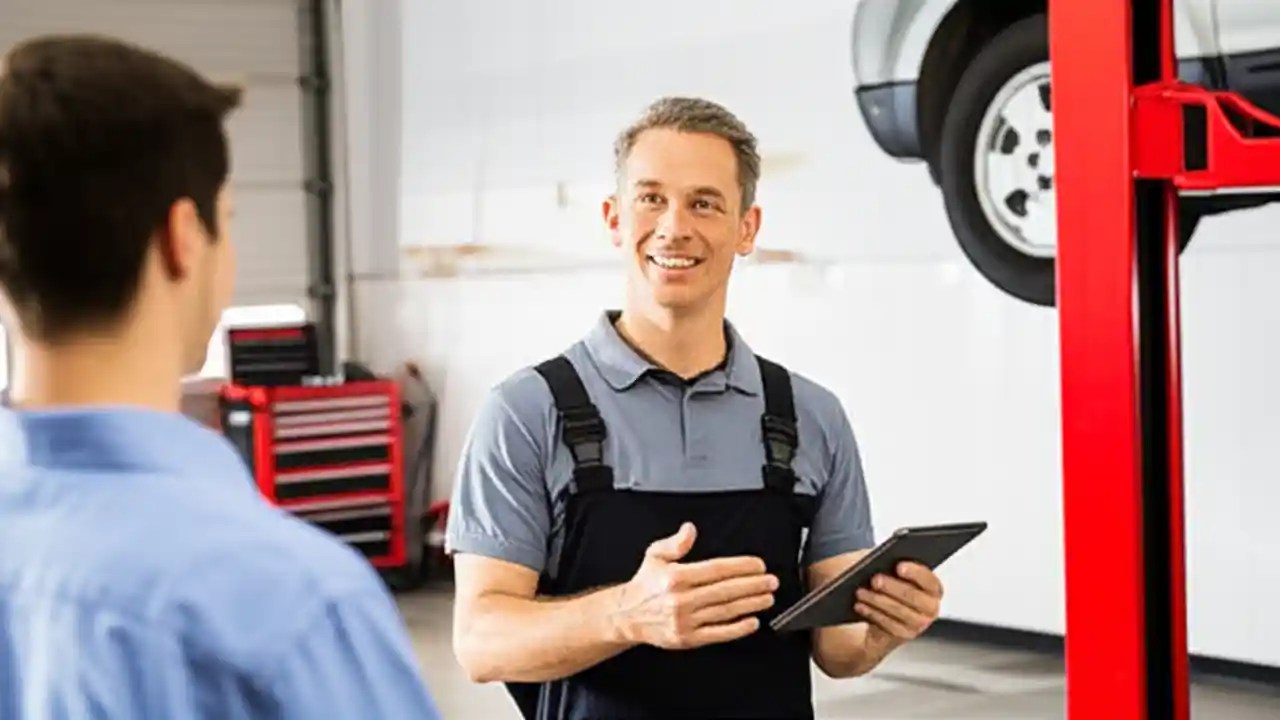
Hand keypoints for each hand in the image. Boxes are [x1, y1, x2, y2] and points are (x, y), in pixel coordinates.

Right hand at [612, 522, 778, 649]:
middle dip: (753, 585)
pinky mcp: (687, 639)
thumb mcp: (655, 555)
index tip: (758, 565)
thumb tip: (690, 530)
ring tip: (767, 598)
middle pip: (726, 591)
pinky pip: (718, 633)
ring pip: (725, 611)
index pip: (716, 569)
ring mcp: (684, 621)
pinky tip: (752, 622)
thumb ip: (675, 543)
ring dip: (750, 605)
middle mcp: (681, 599)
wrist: (627, 615)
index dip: (741, 567)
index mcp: (676, 577)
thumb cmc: (645, 584)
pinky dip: (737, 629)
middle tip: (771, 581)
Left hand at [854, 561, 942, 644]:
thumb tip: (878, 558)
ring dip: (878, 601)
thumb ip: (889, 561)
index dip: (915, 573)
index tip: (899, 566)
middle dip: (893, 587)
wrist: (877, 611)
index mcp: (933, 587)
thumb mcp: (887, 568)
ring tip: (860, 592)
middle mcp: (930, 607)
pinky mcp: (903, 635)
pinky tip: (860, 606)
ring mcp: (918, 624)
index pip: (929, 580)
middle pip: (914, 597)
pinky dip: (872, 614)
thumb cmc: (886, 583)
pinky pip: (888, 625)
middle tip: (875, 579)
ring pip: (899, 612)